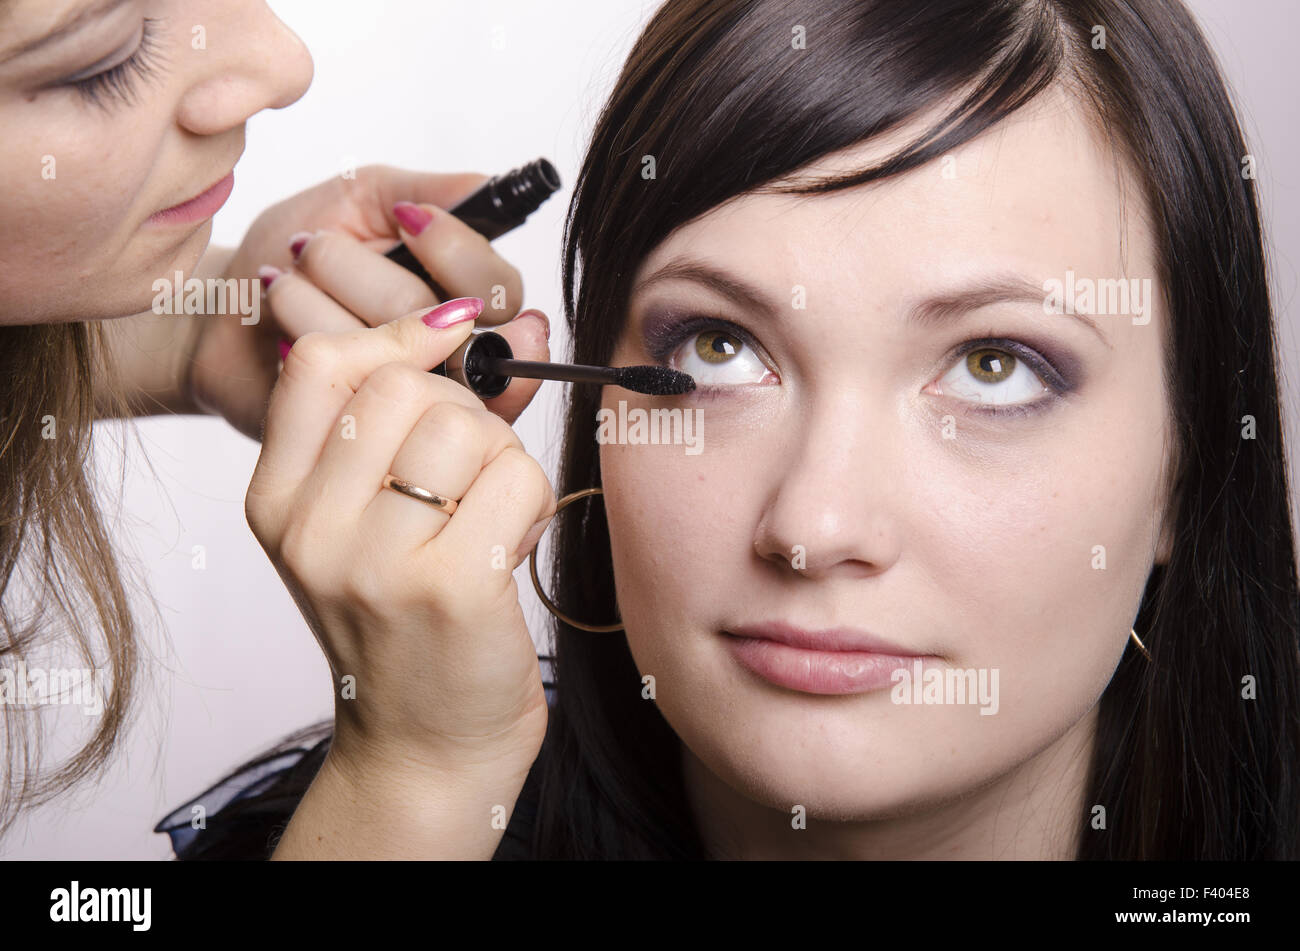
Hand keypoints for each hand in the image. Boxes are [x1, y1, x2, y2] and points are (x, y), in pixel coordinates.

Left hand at [184, 165, 524, 439]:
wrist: (222, 309)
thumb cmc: (294, 253)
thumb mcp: (363, 199)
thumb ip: (433, 191)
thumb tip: (489, 187)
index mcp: (466, 300)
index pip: (501, 289)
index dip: (457, 254)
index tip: (406, 224)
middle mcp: (451, 358)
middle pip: (443, 320)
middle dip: (360, 272)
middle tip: (313, 251)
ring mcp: (410, 402)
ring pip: (391, 350)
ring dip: (318, 297)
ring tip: (285, 286)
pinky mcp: (364, 433)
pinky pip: (349, 385)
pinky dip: (301, 338)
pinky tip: (280, 330)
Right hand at [246, 298, 556, 796]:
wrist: (424, 749)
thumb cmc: (405, 630)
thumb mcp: (353, 530)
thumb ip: (380, 436)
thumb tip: (452, 323)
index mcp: (277, 503)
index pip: (317, 365)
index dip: (394, 336)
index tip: (449, 338)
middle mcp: (312, 530)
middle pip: (404, 387)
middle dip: (464, 413)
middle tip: (473, 474)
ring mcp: (375, 561)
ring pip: (467, 428)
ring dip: (504, 462)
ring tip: (493, 518)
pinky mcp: (450, 587)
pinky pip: (518, 479)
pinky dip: (536, 502)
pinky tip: (513, 546)